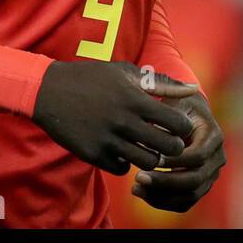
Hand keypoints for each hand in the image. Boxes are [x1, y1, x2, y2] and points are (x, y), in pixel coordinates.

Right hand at [32, 61, 197, 174]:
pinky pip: (121, 169)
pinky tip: (123, 150)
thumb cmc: (94, 78)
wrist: (49, 91)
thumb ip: (162, 83)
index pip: (177, 123)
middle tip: (167, 142)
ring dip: (150, 157)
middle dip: (172, 147)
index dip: (182, 127)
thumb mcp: (127, 73)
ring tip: (146, 147)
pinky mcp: (92, 154)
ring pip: (146, 162)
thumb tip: (193, 90)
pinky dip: (126, 163)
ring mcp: (107, 140)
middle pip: (167, 148)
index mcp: (135, 99)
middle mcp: (123, 121)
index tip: (177, 126)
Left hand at [131, 90, 224, 212]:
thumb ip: (170, 98)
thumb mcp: (173, 99)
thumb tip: (174, 102)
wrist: (184, 117)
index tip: (152, 156)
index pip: (198, 155)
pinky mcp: (199, 186)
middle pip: (195, 180)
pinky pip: (184, 202)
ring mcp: (210, 175)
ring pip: (190, 195)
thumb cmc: (175, 106)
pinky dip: (163, 202)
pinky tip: (142, 193)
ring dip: (162, 195)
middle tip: (139, 177)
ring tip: (136, 188)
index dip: (175, 159)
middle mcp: (217, 157)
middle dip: (166, 181)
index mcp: (214, 135)